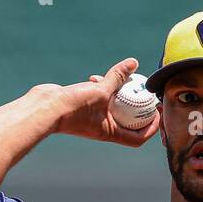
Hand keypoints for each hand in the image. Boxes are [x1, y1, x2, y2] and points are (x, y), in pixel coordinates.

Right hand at [45, 57, 159, 147]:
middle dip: (138, 107)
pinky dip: (101, 87)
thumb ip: (117, 77)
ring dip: (117, 93)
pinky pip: (98, 98)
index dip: (151, 128)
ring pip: (112, 106)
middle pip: (128, 122)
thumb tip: (134, 63)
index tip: (157, 113)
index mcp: (111, 132)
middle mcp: (103, 128)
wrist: (45, 108)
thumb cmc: (73, 107)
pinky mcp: (83, 107)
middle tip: (146, 92)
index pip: (137, 138)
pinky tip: (96, 77)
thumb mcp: (101, 90)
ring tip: (118, 79)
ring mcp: (93, 118)